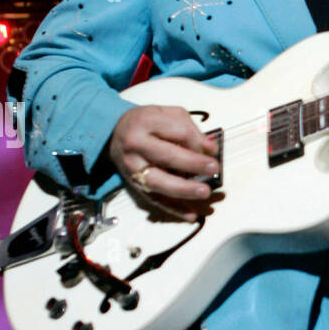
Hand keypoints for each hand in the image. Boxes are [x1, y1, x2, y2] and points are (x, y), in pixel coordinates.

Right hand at [108, 105, 219, 220]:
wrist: (115, 134)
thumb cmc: (148, 124)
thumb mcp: (168, 115)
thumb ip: (191, 129)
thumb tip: (210, 148)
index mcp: (146, 122)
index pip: (178, 132)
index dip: (198, 142)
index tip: (213, 151)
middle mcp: (136, 145)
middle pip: (167, 156)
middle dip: (193, 164)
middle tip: (213, 169)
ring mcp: (133, 167)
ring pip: (159, 181)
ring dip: (184, 189)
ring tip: (204, 192)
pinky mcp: (135, 184)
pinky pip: (154, 199)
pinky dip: (174, 208)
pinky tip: (191, 214)